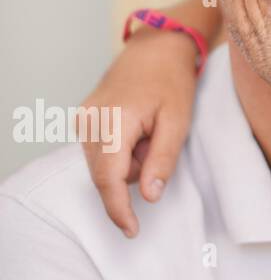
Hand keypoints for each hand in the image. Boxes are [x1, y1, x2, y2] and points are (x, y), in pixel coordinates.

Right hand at [79, 29, 197, 236]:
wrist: (156, 48)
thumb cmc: (171, 83)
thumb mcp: (177, 123)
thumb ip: (162, 161)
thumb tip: (148, 196)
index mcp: (112, 121)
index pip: (108, 178)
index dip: (119, 209)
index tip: (131, 231)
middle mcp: (89, 121)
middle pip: (104, 175)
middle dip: (133, 174)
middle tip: (156, 143)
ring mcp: (83, 119)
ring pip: (104, 166)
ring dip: (128, 162)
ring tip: (149, 133)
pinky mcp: (85, 120)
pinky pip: (102, 153)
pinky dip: (122, 151)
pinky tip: (137, 131)